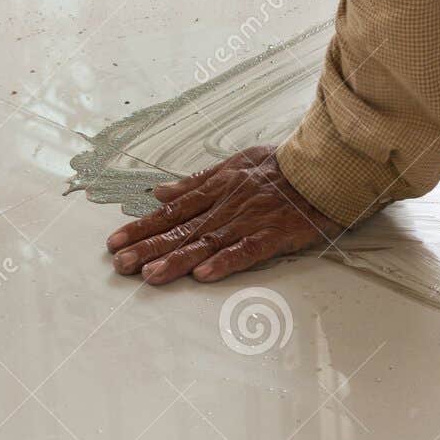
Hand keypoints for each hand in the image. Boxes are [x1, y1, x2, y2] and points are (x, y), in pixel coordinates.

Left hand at [105, 146, 339, 284]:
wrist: (324, 166)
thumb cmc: (283, 166)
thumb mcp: (235, 163)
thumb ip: (197, 181)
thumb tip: (160, 191)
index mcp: (218, 188)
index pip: (173, 210)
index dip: (143, 226)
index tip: (115, 241)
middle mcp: (228, 205)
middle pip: (182, 229)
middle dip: (149, 247)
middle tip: (120, 265)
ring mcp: (251, 221)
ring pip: (208, 242)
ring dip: (178, 259)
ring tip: (150, 276)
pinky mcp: (275, 234)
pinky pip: (247, 250)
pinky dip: (226, 262)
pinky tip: (204, 275)